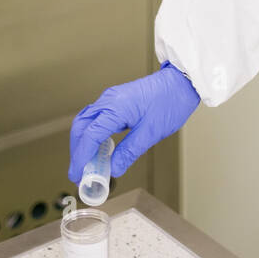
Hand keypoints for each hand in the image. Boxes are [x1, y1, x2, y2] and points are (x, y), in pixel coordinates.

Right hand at [68, 63, 200, 183]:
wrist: (182, 82)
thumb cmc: (170, 101)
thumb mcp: (151, 133)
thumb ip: (129, 152)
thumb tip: (114, 169)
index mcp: (115, 107)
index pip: (89, 136)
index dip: (81, 157)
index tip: (77, 175)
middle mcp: (108, 100)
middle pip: (81, 127)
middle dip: (77, 151)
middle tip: (79, 173)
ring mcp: (111, 99)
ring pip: (86, 122)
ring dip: (83, 143)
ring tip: (88, 164)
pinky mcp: (116, 101)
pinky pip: (97, 119)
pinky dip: (93, 135)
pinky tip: (99, 149)